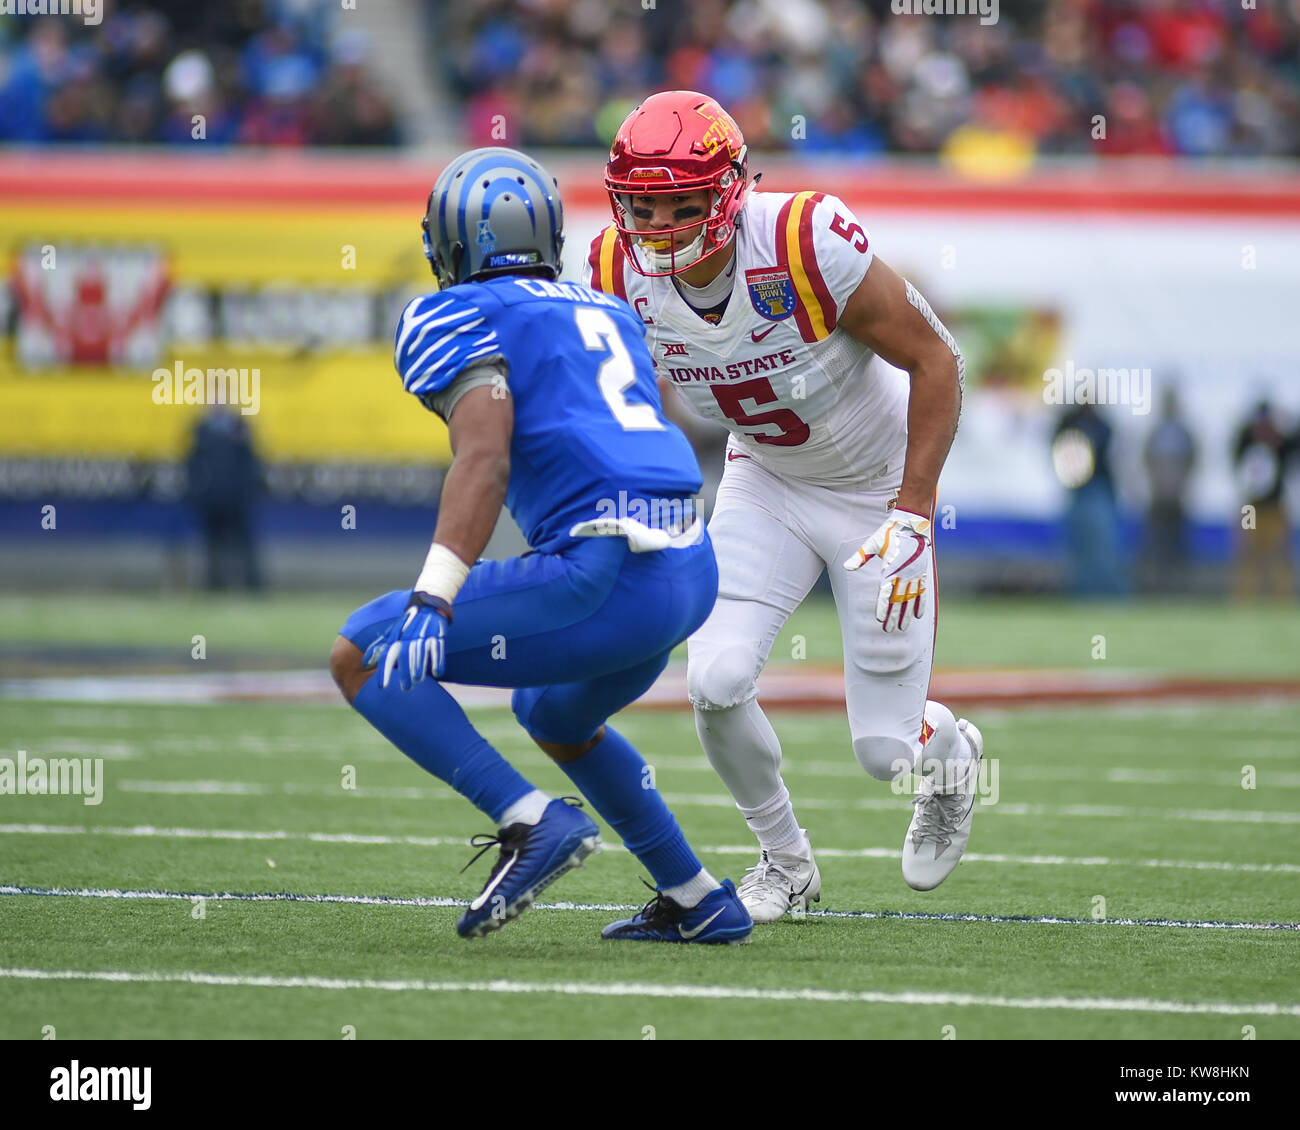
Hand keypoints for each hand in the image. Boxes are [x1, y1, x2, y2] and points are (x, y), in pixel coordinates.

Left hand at [379, 592, 452, 690]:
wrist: (426, 605)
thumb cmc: (406, 626)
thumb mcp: (392, 634)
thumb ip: (379, 648)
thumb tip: (365, 663)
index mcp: (396, 638)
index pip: (388, 656)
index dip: (384, 671)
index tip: (382, 687)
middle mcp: (408, 637)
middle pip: (405, 656)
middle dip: (405, 673)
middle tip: (405, 688)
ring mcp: (423, 636)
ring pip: (421, 653)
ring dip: (419, 667)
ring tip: (418, 680)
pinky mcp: (437, 635)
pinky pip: (438, 649)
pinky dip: (438, 661)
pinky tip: (438, 673)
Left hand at [843, 508, 931, 631]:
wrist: (912, 522)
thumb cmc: (889, 532)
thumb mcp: (873, 543)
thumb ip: (860, 557)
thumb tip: (847, 567)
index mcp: (891, 568)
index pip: (886, 592)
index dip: (883, 607)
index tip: (880, 620)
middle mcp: (904, 573)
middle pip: (898, 600)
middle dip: (893, 616)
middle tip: (889, 630)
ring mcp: (915, 573)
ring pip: (911, 599)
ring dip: (907, 614)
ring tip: (902, 628)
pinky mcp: (922, 572)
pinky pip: (922, 591)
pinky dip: (921, 603)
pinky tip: (919, 616)